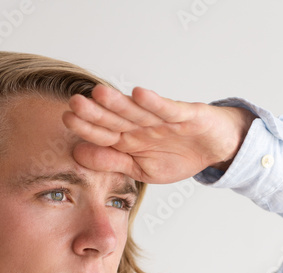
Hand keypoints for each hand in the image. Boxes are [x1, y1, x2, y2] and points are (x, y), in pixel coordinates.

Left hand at [62, 85, 254, 183]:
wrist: (216, 148)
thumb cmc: (178, 156)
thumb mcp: (142, 169)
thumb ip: (112, 162)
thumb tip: (77, 153)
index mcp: (130, 140)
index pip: (104, 133)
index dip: (87, 127)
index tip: (67, 119)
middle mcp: (143, 126)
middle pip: (116, 119)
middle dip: (96, 111)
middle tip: (75, 102)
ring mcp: (163, 119)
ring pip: (138, 111)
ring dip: (119, 103)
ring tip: (100, 94)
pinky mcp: (185, 114)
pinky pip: (168, 109)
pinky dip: (155, 103)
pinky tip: (139, 94)